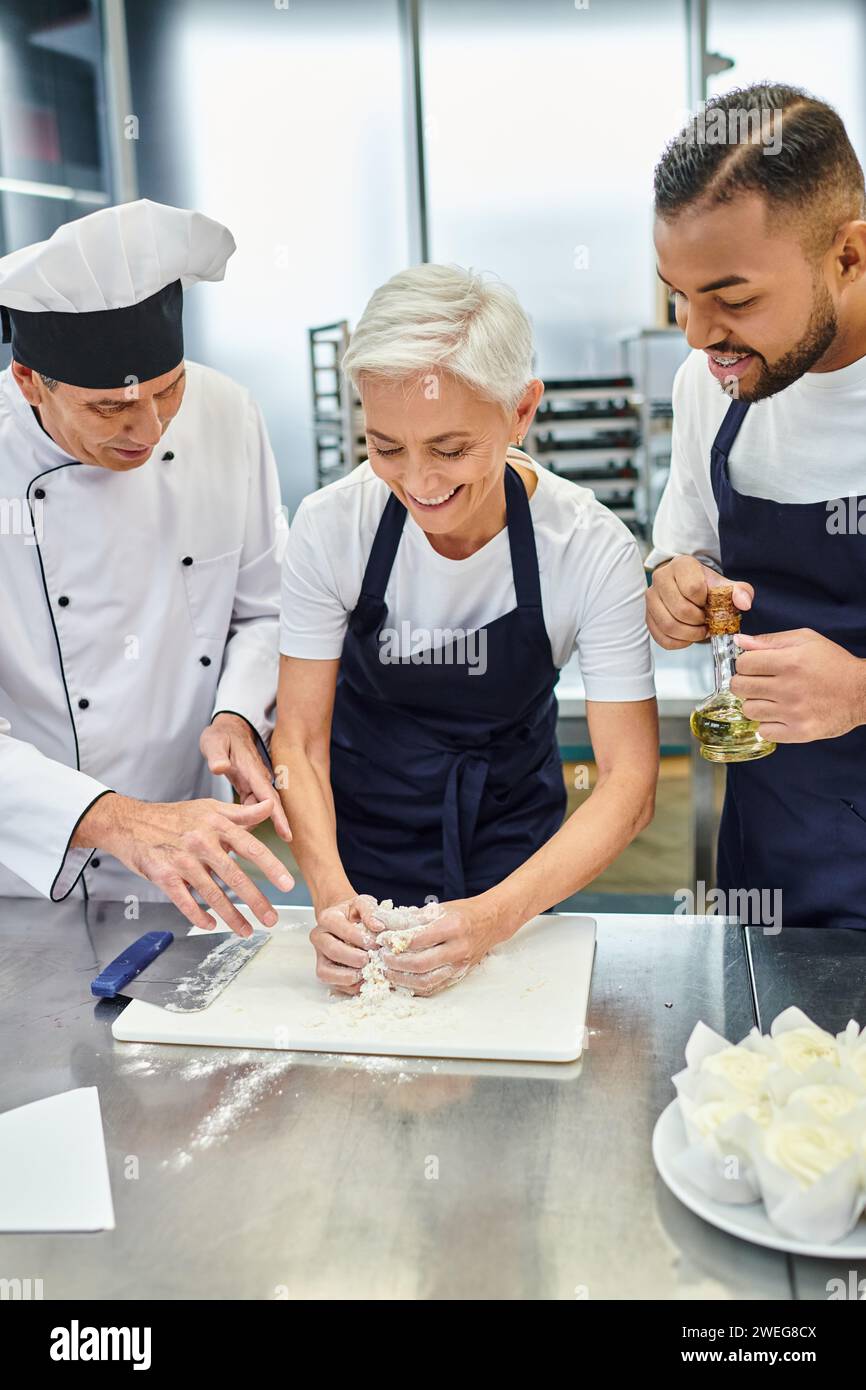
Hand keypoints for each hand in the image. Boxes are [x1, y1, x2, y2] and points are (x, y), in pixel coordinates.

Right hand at [72, 794, 293, 935]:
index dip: (271, 867)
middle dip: (256, 900)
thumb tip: (269, 806)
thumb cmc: (175, 816)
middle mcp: (201, 842)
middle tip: (272, 919)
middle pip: (234, 876)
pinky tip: (211, 926)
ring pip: (212, 893)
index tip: (288, 885)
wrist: (130, 822)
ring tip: (247, 931)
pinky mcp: (163, 875)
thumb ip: (241, 812)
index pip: (250, 847)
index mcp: (216, 824)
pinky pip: (185, 901)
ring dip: (231, 916)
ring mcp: (181, 860)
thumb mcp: (209, 808)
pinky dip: (198, 916)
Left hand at [200, 713, 290, 841]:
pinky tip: (234, 829)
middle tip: (256, 850)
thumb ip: (216, 756)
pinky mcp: (251, 788)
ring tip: (234, 842)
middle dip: (272, 829)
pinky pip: (253, 808)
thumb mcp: (213, 742)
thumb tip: (219, 767)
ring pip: (260, 810)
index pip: (268, 796)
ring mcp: (256, 784)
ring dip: (252, 825)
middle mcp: (258, 779)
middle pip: (270, 807)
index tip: (287, 834)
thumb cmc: (221, 736)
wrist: (228, 729)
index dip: (277, 816)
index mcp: (252, 770)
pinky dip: (246, 819)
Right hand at [310, 895, 377, 993]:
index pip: (338, 928)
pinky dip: (349, 986)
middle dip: (353, 958)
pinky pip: (333, 984)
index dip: (357, 938)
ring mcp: (321, 956)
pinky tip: (364, 980)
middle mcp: (320, 937)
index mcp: (327, 918)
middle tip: (369, 959)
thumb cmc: (354, 913)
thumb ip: (370, 911)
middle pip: (332, 951)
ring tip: (365, 973)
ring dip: (347, 977)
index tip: (373, 943)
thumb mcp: (363, 903)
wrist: (345, 920)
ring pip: (326, 972)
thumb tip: (378, 926)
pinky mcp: (326, 971)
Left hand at [368, 896, 505, 996]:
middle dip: (395, 963)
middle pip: (420, 964)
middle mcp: (458, 949)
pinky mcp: (459, 976)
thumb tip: (383, 924)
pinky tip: (401, 980)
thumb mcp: (438, 909)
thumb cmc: (461, 913)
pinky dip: (414, 987)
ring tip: (387, 972)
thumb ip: (411, 918)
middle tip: (381, 958)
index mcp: (452, 927)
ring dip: (402, 979)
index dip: (395, 942)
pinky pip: (433, 987)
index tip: (382, 940)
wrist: (490, 923)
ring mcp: (460, 965)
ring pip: (426, 981)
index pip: (418, 939)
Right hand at [647, 556, 753, 649]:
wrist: (689, 590)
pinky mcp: (648, 616)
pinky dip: (679, 642)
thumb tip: (745, 603)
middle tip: (706, 621)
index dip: (706, 602)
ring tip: (699, 630)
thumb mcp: (726, 585)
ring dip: (689, 634)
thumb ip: (741, 591)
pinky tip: (688, 637)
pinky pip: (661, 637)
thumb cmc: (707, 587)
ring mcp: (651, 598)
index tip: (709, 603)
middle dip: (699, 622)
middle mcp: (661, 577)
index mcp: (681, 565)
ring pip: (669, 625)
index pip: (693, 589)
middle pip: (680, 610)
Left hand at [732, 629, 865, 741]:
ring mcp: (794, 712)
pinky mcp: (799, 732)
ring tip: (771, 698)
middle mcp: (789, 688)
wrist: (862, 692)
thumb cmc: (834, 664)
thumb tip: (739, 641)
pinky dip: (768, 724)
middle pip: (740, 687)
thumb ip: (770, 640)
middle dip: (744, 682)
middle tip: (758, 682)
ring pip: (749, 710)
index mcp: (790, 662)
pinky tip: (779, 714)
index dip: (745, 663)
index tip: (754, 666)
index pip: (743, 663)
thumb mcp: (806, 640)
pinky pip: (764, 731)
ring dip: (755, 703)